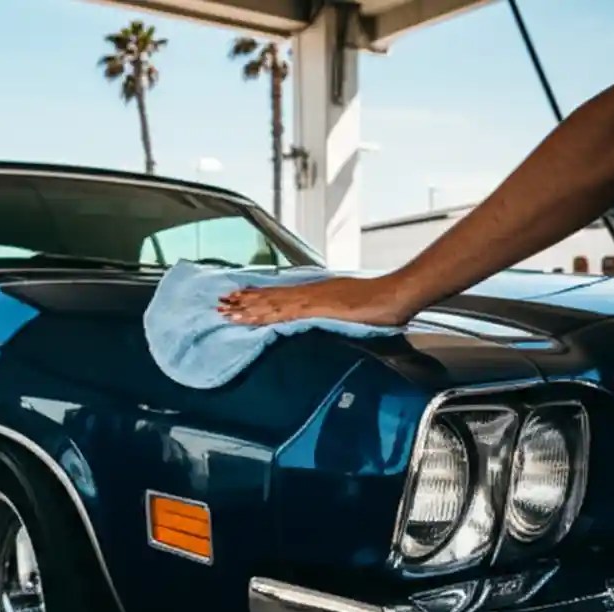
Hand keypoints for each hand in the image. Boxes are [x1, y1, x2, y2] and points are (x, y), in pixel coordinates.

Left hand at [217, 276, 411, 326]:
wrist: (394, 295)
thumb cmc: (379, 302)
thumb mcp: (351, 307)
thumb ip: (336, 312)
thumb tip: (328, 317)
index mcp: (316, 292)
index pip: (281, 294)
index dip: (258, 296)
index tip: (239, 298)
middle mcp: (309, 292)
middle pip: (270, 297)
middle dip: (244, 301)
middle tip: (220, 304)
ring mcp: (311, 299)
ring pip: (271, 303)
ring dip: (247, 307)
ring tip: (225, 310)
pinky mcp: (316, 308)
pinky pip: (284, 312)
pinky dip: (264, 314)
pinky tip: (250, 317)